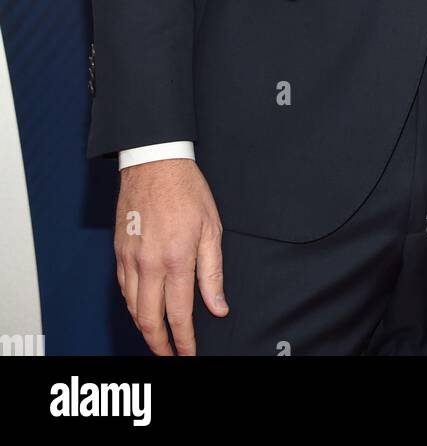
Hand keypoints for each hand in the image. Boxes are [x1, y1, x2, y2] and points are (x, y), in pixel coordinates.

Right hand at [115, 158, 226, 355]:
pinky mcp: (119, 250)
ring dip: (144, 327)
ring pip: (132, 307)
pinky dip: (132, 304)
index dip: (184, 341)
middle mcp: (149, 264)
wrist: (154, 161)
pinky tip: (142, 307)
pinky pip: (122, 288)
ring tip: (157, 335)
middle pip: (148, 320)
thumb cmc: (186, 189)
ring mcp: (130, 258)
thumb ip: (213, 272)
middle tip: (169, 355)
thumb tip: (218, 306)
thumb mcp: (211, 228)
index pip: (179, 315)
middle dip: (158, 344)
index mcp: (176, 259)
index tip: (188, 353)